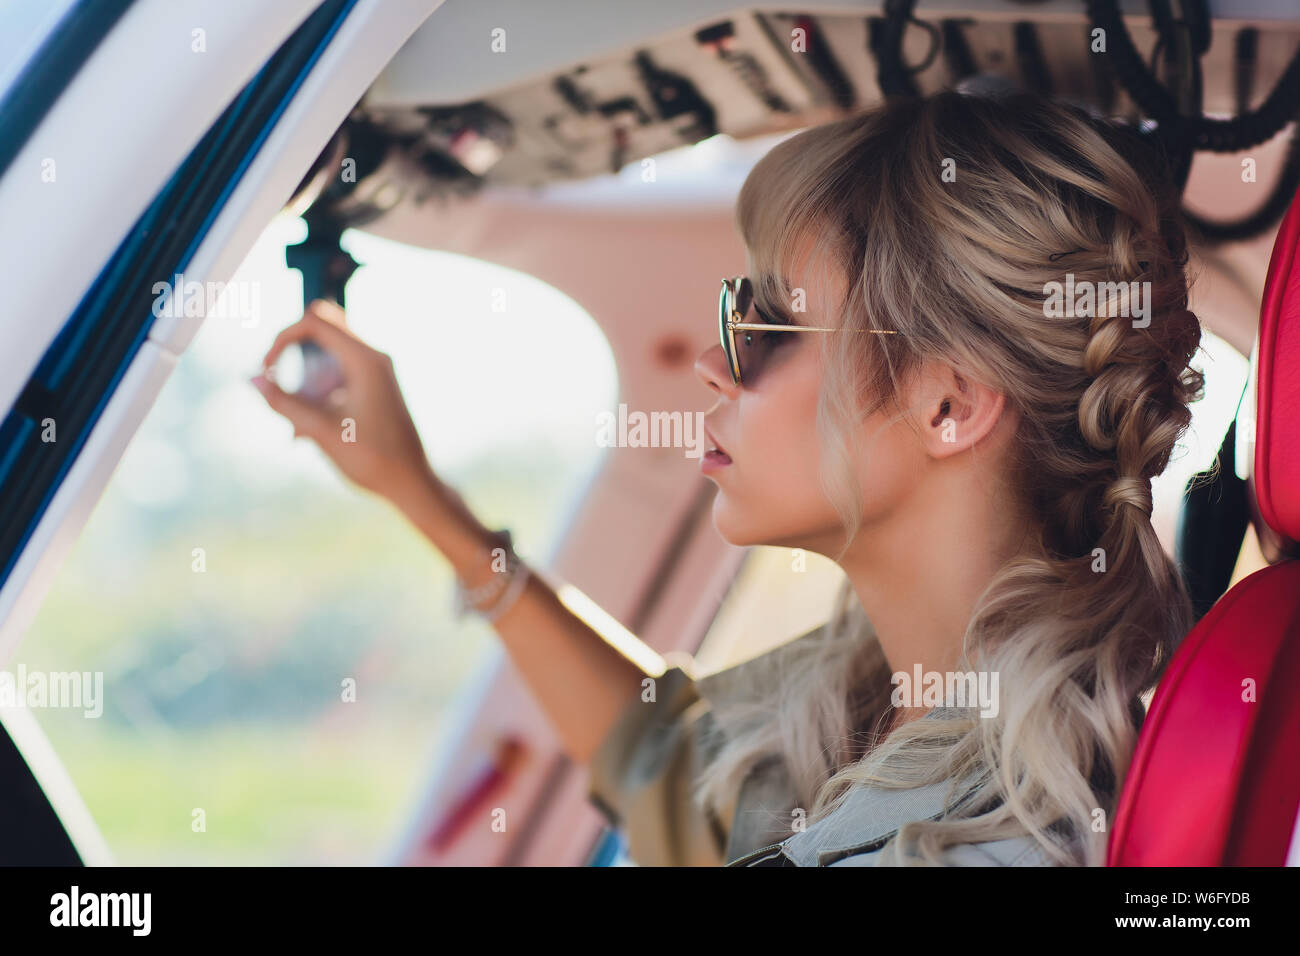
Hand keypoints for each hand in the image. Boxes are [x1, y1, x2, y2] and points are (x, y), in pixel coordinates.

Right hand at [250, 299, 433, 502]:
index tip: (266, 369)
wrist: (411, 483)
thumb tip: (250, 379)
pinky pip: (338, 378)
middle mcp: (374, 358)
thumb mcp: (320, 430)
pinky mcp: (374, 388)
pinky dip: (318, 397)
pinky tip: (307, 434)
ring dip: (305, 386)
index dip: (282, 338)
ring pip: (327, 358)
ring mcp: (376, 372)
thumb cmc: (372, 459)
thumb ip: (283, 402)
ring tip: (298, 432)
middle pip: (322, 328)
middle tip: (276, 380)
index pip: (314, 321)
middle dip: (293, 351)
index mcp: (366, 360)